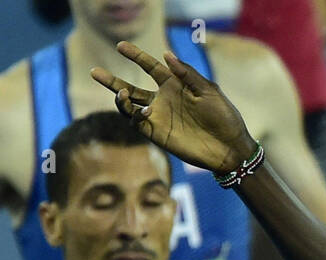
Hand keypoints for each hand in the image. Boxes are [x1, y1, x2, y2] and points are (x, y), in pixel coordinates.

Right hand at [89, 42, 256, 173]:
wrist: (230, 147)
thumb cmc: (224, 117)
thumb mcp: (209, 91)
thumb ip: (187, 74)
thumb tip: (166, 55)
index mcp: (175, 85)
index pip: (150, 67)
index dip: (135, 56)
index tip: (120, 45)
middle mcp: (163, 100)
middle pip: (131, 88)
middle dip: (112, 81)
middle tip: (94, 71)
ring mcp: (159, 117)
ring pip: (130, 106)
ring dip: (121, 98)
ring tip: (121, 92)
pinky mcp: (158, 134)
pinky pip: (137, 122)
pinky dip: (135, 114)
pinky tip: (143, 110)